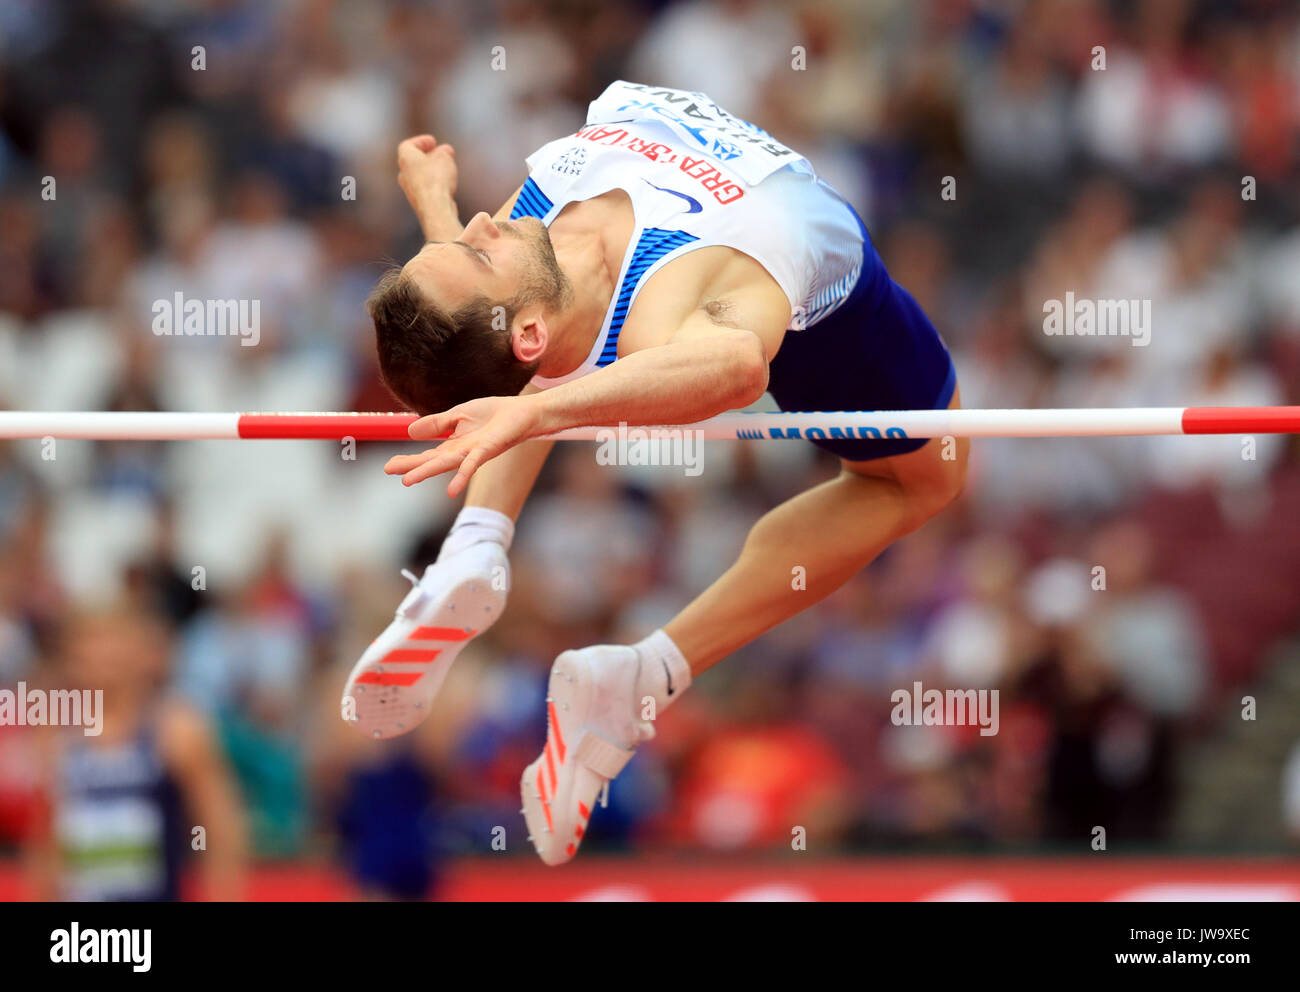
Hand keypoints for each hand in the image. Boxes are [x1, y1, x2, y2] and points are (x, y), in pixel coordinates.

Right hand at [384, 395, 544, 496]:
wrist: (524, 413)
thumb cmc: (495, 415)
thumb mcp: (460, 415)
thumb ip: (438, 423)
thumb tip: (410, 431)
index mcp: (455, 445)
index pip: (427, 455)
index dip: (408, 460)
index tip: (388, 467)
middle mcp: (463, 453)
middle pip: (433, 461)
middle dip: (411, 466)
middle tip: (388, 470)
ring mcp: (475, 453)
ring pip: (447, 464)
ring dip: (427, 472)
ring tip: (407, 480)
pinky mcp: (489, 449)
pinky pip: (473, 463)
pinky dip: (462, 475)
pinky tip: (451, 490)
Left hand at [396, 134, 457, 214]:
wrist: (434, 207)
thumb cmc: (436, 179)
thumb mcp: (444, 158)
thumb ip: (444, 152)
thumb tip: (445, 151)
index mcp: (405, 158)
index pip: (408, 145)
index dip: (421, 142)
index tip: (433, 142)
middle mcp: (404, 174)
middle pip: (414, 162)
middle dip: (429, 156)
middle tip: (442, 154)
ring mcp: (410, 190)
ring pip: (420, 177)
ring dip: (432, 171)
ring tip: (447, 169)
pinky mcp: (419, 203)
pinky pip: (426, 189)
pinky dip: (434, 184)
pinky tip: (446, 185)